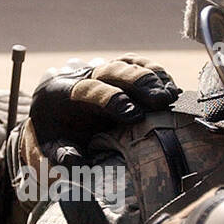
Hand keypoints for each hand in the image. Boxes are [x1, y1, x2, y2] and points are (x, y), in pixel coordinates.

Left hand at [18, 55, 179, 168]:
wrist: (52, 112)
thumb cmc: (56, 134)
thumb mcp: (51, 146)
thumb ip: (61, 153)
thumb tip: (74, 160)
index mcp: (62, 92)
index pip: (89, 90)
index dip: (112, 101)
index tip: (134, 115)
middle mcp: (83, 75)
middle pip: (113, 71)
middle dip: (138, 83)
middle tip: (161, 100)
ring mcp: (102, 70)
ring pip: (128, 64)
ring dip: (152, 77)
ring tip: (171, 95)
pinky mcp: (117, 69)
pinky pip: (138, 64)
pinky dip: (157, 73)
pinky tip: (172, 89)